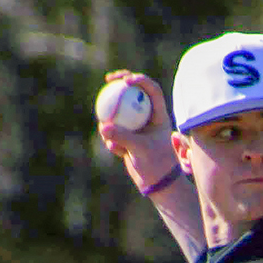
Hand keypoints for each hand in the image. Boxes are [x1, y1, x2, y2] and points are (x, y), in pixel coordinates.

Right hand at [97, 71, 176, 192]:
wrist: (155, 183)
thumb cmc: (155, 165)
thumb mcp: (140, 150)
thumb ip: (122, 137)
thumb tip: (103, 126)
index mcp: (158, 114)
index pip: (151, 90)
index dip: (140, 80)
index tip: (125, 81)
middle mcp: (147, 116)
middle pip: (133, 92)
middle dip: (120, 82)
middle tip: (108, 79)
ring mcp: (135, 125)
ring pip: (118, 113)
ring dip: (111, 123)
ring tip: (113, 138)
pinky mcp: (125, 135)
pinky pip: (112, 130)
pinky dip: (112, 141)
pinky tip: (120, 153)